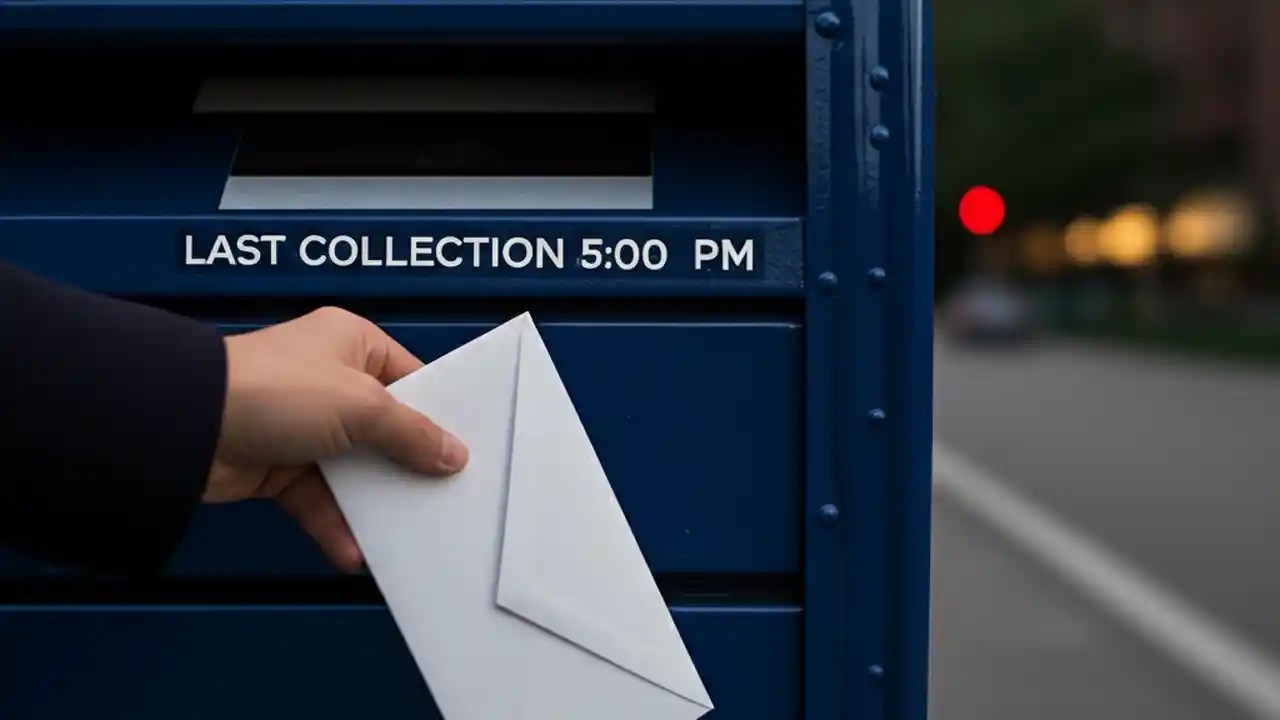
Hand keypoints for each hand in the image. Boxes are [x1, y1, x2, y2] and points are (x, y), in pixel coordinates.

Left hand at [205, 307, 467, 572]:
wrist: (188, 426)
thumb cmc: (269, 388)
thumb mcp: (362, 406)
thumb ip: (412, 433)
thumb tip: (451, 453)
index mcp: (351, 343)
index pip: (410, 379)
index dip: (437, 415)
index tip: (463, 448)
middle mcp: (328, 380)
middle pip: (385, 429)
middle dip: (408, 465)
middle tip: (442, 494)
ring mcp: (302, 425)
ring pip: (354, 471)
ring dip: (373, 503)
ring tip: (405, 533)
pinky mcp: (278, 467)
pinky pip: (319, 500)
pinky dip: (336, 524)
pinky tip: (354, 549)